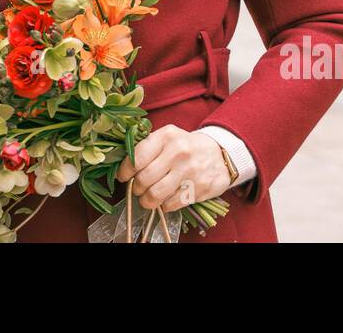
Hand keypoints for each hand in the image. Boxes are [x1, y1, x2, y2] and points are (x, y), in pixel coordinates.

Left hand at [116, 125, 231, 211]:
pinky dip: (164, 205)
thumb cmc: (185, 146)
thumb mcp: (167, 137)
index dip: (125, 171)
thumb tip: (124, 167)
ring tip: (147, 199)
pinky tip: (165, 200)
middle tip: (138, 189)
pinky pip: (171, 204)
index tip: (123, 177)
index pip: (137, 158)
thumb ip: (147, 148)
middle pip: (144, 179)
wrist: (219, 153)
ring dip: (147, 201)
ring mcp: (190, 171)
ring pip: (156, 194)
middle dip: (136, 188)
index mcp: (166, 136)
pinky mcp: (199, 188)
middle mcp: (178, 152)